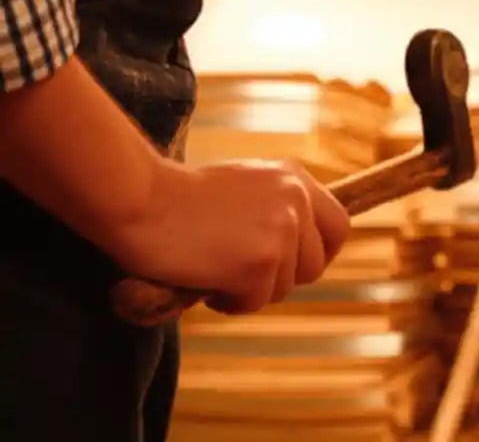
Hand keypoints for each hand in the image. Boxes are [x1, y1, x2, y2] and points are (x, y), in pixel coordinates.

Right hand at [107, 158, 349, 314]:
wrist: (137, 198)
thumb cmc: (175, 195)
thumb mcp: (241, 186)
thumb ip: (274, 208)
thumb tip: (295, 250)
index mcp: (294, 178)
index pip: (339, 225)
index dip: (320, 252)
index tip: (295, 266)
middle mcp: (296, 202)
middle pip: (314, 266)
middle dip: (281, 278)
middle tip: (241, 274)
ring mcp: (281, 233)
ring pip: (284, 288)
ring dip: (249, 290)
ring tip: (212, 269)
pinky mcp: (259, 264)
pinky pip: (254, 302)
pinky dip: (229, 301)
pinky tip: (204, 280)